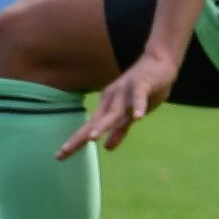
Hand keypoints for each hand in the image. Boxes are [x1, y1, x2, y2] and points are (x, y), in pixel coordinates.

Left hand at [57, 50, 177, 159]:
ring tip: (93, 138)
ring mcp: (126, 91)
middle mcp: (112, 99)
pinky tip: (138, 117)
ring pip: (114, 111)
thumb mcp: (131, 113)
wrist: (159, 60)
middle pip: (95, 121)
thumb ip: (120, 129)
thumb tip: (107, 148)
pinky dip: (139, 106)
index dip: (75, 141)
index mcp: (107, 105)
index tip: (60, 157)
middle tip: (64, 153)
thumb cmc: (144, 89)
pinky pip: (139, 97)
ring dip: (104, 124)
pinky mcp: (142, 84)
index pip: (89, 126)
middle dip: (80, 137)